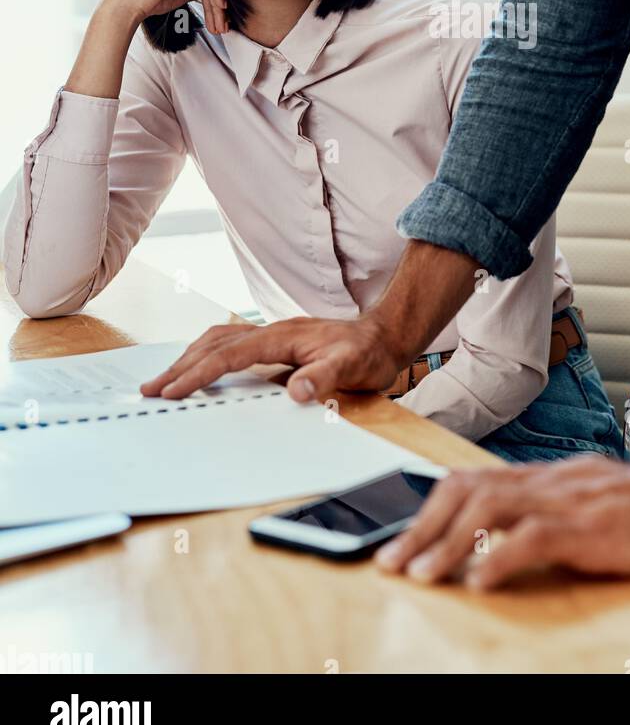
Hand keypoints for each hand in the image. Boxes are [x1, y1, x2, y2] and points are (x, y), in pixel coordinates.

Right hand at [139, 315, 403, 401]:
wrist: (383, 336)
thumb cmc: (367, 353)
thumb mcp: (352, 368)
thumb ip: (324, 378)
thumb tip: (295, 393)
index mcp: (282, 336)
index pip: (230, 354)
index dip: (199, 373)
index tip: (173, 391)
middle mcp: (271, 331)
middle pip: (214, 343)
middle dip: (180, 366)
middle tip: (151, 389)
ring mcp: (271, 334)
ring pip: (218, 339)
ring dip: (189, 357)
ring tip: (164, 380)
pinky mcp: (274, 342)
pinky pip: (229, 342)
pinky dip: (206, 353)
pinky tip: (199, 366)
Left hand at [374, 456, 629, 589]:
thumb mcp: (587, 501)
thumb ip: (548, 511)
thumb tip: (503, 538)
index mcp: (544, 477)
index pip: (471, 481)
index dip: (431, 509)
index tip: (403, 540)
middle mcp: (546, 481)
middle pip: (467, 491)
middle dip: (422, 528)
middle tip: (392, 562)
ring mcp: (566, 499)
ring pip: (488, 510)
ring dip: (446, 544)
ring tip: (421, 575)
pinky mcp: (589, 526)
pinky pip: (533, 537)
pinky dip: (498, 559)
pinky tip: (478, 582)